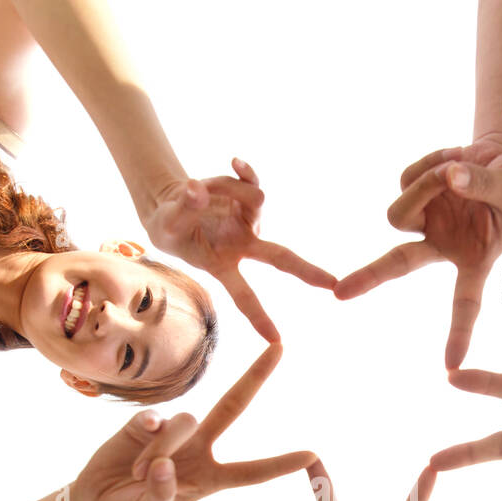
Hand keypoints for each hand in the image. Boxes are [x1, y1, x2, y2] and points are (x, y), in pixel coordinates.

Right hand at [70, 344, 313, 500]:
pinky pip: (155, 418)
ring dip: (162, 449)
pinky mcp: (146, 421)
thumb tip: (165, 465)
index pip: (251, 472)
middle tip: (280, 348)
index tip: (312, 455)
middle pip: (233, 407)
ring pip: (184, 422)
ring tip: (140, 474)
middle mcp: (199, 448)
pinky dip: (146, 433)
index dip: (280, 464)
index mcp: (211, 478)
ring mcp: (174, 431)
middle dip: (256, 377)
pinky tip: (135, 448)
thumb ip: (160, 497)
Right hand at [142, 158, 335, 340]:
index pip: (244, 295)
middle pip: (280, 258)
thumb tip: (197, 191)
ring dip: (227, 189)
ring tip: (196, 190)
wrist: (171, 206)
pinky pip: (254, 181)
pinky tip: (236, 160)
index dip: (258, 316)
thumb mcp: (168, 224)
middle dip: (306, 271)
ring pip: (255, 200)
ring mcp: (249, 221)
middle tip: (333, 284)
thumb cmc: (170, 227)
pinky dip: (247, 171)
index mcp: (224, 265)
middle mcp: (244, 245)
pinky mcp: (246, 196)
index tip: (276, 340)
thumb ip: (182, 209)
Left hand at [334, 141, 501, 368]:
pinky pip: (407, 179)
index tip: (451, 365)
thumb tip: (451, 178)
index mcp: (473, 261)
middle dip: (369, 276)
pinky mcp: (413, 195)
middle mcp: (441, 248)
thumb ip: (484, 185)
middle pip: (397, 264)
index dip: (459, 332)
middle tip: (339, 293)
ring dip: (424, 188)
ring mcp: (424, 222)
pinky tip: (451, 163)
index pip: (466, 303)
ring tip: (455, 171)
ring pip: (399, 213)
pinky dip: (429, 164)